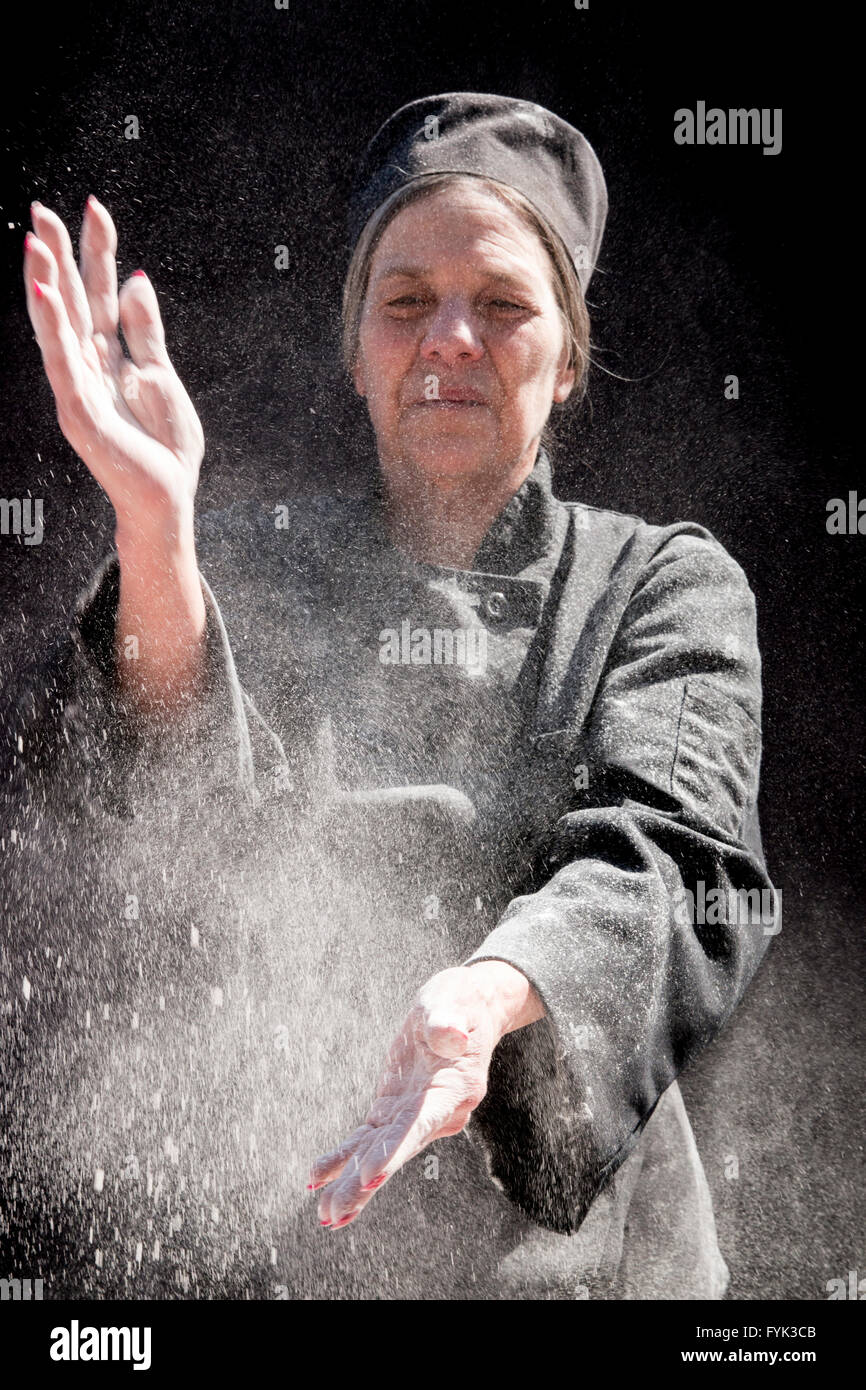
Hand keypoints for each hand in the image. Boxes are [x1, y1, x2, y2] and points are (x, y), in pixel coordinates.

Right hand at [24, 196, 203, 544]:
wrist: (166, 498)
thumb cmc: (163, 447)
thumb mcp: (160, 375)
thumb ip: (145, 330)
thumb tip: (135, 279)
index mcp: (110, 355)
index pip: (99, 292)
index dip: (96, 251)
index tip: (94, 207)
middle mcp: (89, 366)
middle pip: (71, 300)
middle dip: (57, 255)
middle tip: (41, 209)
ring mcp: (80, 388)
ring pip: (58, 327)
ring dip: (44, 284)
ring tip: (34, 242)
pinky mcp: (80, 412)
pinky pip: (63, 364)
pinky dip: (53, 330)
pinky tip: (44, 297)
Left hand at [308, 961, 543, 1230]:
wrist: (467, 1008)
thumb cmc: (460, 1001)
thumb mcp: (452, 1002)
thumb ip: (447, 1021)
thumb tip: (451, 1033)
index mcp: (452, 1090)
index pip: (420, 1125)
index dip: (395, 1151)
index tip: (371, 1175)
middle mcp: (437, 1113)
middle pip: (396, 1152)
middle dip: (364, 1183)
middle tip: (334, 1212)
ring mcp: (415, 1115)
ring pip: (380, 1154)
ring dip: (351, 1184)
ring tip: (324, 1214)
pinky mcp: (396, 1110)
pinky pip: (369, 1141)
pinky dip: (345, 1159)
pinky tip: (318, 1179)